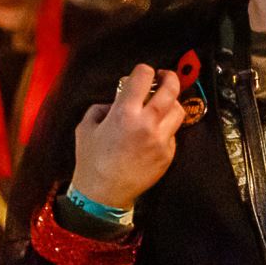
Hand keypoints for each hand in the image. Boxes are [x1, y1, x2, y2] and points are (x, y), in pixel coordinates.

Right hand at [70, 65, 184, 210]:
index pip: (143, 76)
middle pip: (171, 89)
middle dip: (170, 77)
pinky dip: (166, 128)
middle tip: (165, 77)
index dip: (144, 70)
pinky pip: (174, 133)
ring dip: (171, 103)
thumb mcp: (86, 127)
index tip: (143, 73)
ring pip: (179, 110)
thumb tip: (116, 100)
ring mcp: (161, 140)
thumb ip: (102, 107)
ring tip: (162, 104)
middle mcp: (147, 124)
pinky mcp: (168, 155)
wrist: (103, 195)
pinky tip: (154, 132)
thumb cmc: (91, 161)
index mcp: (125, 113)